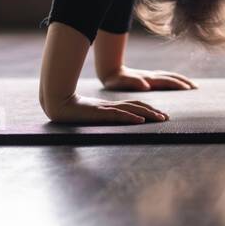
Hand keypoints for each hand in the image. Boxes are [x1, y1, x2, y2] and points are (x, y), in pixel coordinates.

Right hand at [41, 93, 168, 124]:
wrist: (58, 104)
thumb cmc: (74, 110)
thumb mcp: (94, 115)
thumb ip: (104, 116)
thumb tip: (115, 121)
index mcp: (111, 106)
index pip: (134, 105)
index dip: (149, 109)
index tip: (161, 115)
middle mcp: (111, 105)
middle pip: (137, 106)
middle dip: (153, 112)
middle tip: (167, 118)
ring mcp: (106, 108)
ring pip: (131, 110)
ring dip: (147, 114)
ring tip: (160, 119)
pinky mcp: (99, 113)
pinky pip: (118, 115)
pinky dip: (130, 117)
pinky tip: (139, 120)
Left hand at [101, 67, 197, 91]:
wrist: (110, 71)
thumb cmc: (116, 80)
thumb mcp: (123, 82)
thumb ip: (134, 82)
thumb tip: (147, 85)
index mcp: (149, 78)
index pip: (168, 81)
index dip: (179, 85)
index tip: (190, 89)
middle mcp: (152, 76)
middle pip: (172, 77)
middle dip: (184, 82)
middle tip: (196, 88)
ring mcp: (151, 76)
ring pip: (170, 76)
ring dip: (181, 80)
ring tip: (191, 86)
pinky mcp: (149, 78)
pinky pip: (166, 78)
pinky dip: (174, 80)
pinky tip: (176, 84)